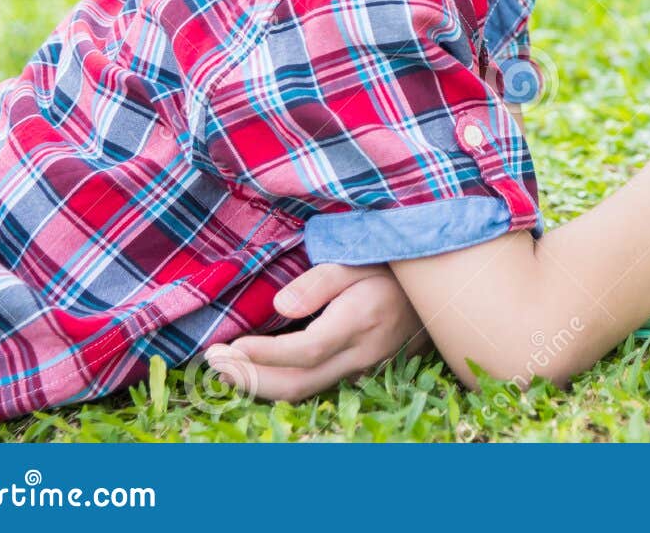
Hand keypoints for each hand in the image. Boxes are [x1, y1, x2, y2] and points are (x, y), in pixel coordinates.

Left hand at [205, 263, 425, 401]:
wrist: (437, 289)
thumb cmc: (390, 265)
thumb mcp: (357, 258)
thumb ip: (318, 282)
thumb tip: (279, 307)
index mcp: (359, 322)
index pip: (304, 352)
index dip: (262, 356)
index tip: (228, 346)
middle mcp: (360, 355)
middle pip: (297, 385)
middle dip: (248, 378)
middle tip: (212, 359)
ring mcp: (361, 371)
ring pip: (303, 392)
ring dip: (258, 384)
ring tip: (223, 366)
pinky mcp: (358, 375)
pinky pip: (314, 387)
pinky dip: (278, 382)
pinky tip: (254, 368)